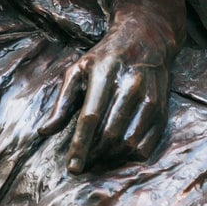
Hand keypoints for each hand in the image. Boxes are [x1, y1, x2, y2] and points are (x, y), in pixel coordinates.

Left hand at [56, 13, 174, 171]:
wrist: (146, 38)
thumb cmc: (105, 57)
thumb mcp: (78, 70)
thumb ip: (62, 102)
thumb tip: (44, 131)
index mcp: (105, 73)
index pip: (91, 117)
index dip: (80, 145)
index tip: (72, 167)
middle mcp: (130, 85)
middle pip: (110, 133)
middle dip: (94, 155)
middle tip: (83, 163)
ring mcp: (150, 97)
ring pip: (130, 141)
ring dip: (111, 157)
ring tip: (98, 158)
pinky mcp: (162, 108)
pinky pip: (148, 144)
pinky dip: (131, 156)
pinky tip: (118, 153)